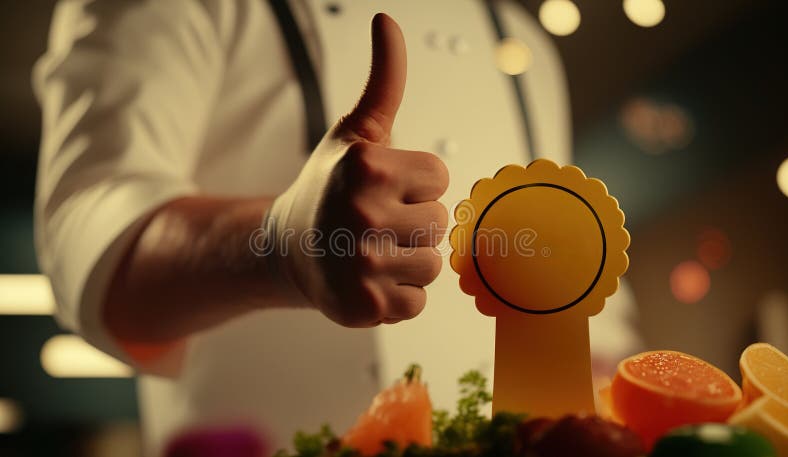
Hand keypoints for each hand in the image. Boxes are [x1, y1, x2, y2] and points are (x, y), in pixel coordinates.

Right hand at [263, 14, 448, 326]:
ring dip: (407, 262)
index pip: (439, 178)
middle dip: (412, 224)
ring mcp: (363, 265)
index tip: (381, 189)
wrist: (286, 250)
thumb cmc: (328, 187)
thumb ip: (383, 80)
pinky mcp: (365, 308)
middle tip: (372, 225)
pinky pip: (417, 304)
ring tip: (371, 253)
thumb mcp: (355, 132)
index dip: (414, 184)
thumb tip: (387, 20)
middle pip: (438, 223)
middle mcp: (363, 214)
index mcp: (368, 167)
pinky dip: (397, 297)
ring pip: (432, 266)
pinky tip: (367, 282)